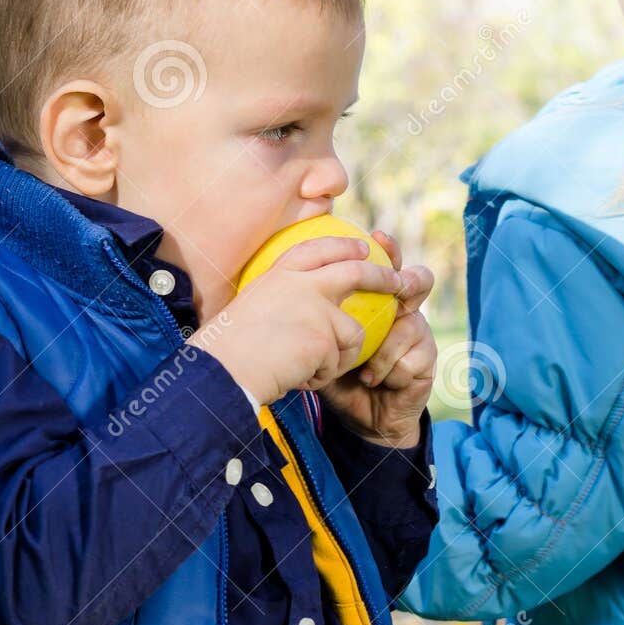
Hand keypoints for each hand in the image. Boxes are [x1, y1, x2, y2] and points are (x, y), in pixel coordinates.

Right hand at [188, 235, 403, 405]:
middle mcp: (300, 283)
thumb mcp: (247, 314)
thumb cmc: (225, 353)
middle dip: (381, 275)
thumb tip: (290, 317)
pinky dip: (322, 376)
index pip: (316, 250)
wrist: (225, 370)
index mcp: (278, 274)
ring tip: (304, 368)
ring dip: (335, 358)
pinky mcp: (326, 334)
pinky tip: (298, 377)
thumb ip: (276, 305)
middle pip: (354, 271)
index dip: (343, 247)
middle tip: (398, 282)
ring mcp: (316, 306)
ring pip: (352, 333)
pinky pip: (340, 362)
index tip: (363, 247)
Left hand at [317, 231, 436, 447]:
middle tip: (400, 288)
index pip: (387, 266)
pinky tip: (374, 382)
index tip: (377, 236)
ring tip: (364, 372)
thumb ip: (316, 320)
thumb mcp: (323, 344)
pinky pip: (409, 360)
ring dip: (383, 350)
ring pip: (409, 327)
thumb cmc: (340, 376)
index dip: (388, 249)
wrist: (362, 418)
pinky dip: (387, 373)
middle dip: (410, 280)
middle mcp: (403, 312)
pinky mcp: (426, 363)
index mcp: (379, 301)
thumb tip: (286, 290)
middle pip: (420, 281)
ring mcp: (419, 336)